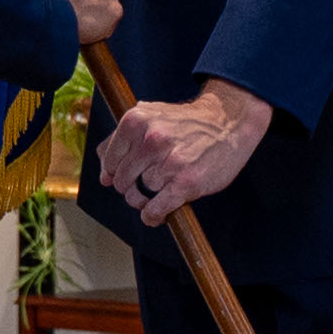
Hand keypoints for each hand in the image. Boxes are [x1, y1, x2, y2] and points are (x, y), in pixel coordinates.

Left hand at [97, 77, 270, 225]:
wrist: (228, 122)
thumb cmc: (187, 123)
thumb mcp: (150, 117)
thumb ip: (121, 140)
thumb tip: (103, 173)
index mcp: (136, 121)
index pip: (109, 161)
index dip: (115, 173)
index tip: (127, 175)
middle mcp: (150, 140)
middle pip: (123, 181)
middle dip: (130, 188)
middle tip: (144, 186)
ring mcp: (169, 162)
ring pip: (139, 195)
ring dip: (145, 201)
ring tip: (158, 193)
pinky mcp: (186, 182)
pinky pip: (156, 209)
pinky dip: (152, 216)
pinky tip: (156, 214)